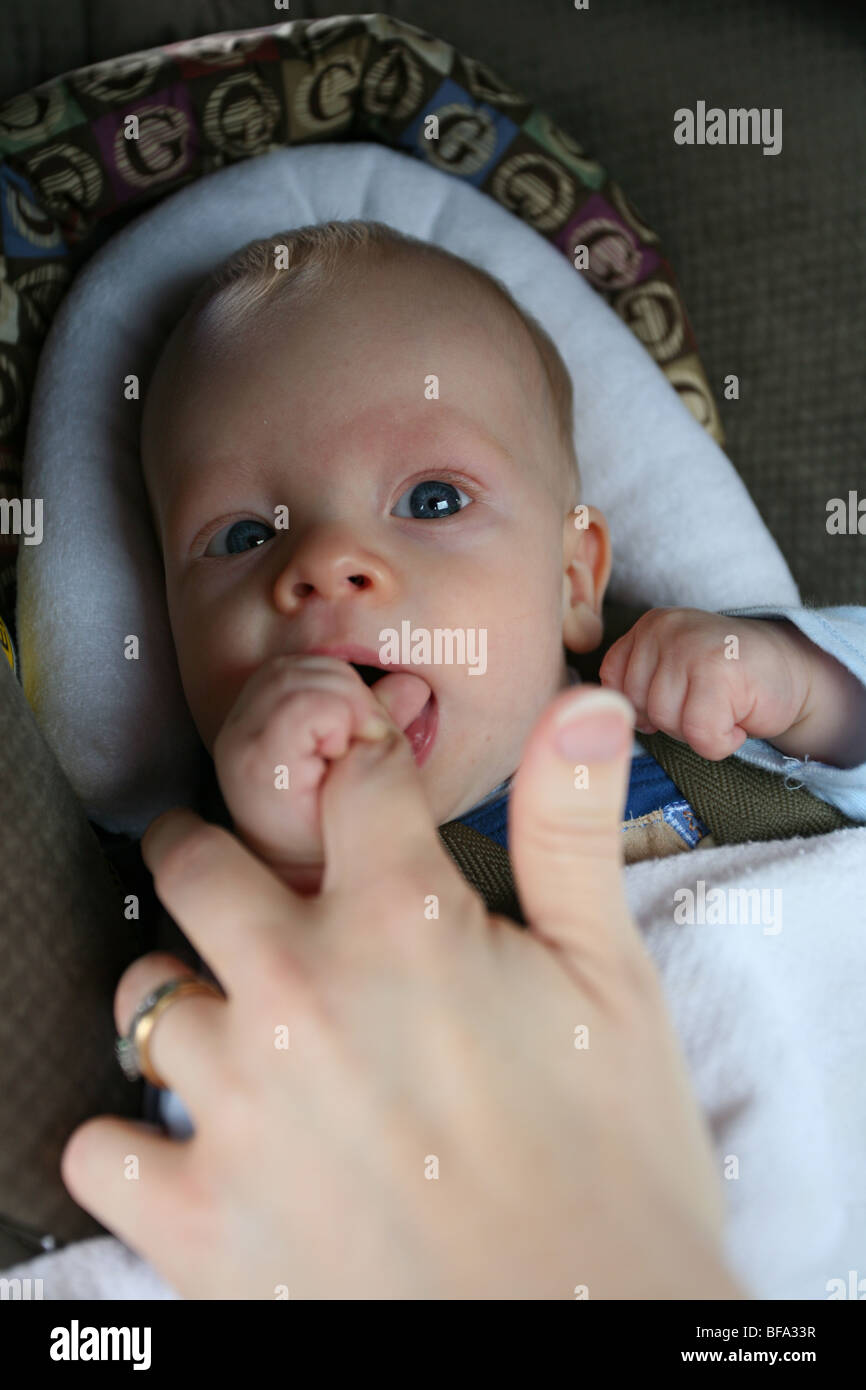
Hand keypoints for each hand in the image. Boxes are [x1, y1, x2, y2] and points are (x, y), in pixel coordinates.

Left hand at [61, 685, 743, 1299]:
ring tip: (231, 1026)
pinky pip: (101, 1147)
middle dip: (214, 854)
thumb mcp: (613, 981)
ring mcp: (234, 1104)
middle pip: (195, 863)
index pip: (347, 784)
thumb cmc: (615, 1166)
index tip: (356, 784)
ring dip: (181, 997)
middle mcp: (297, 991)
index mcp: (401, 921)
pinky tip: (191, 1146)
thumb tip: (585, 701)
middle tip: (241, 884)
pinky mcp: (195, 1218)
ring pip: (139, 995)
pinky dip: (134, 1141)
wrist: (583, 1341)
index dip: (355, 767)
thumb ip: (572, 829)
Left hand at [599, 607, 810, 759]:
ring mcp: (692, 646)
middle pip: (638, 707)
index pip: (612, 685)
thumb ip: (633, 687)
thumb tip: (591, 724)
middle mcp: (664, 628)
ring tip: (724, 706)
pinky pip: (700, 735)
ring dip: (699, 730)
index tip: (681, 696)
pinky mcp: (720, 672)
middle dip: (673, 720)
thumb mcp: (669, 672)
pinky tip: (738, 718)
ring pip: (667, 722)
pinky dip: (721, 742)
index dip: (645, 707)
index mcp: (646, 626)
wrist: (793, 672)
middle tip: (708, 701)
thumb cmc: (726, 680)